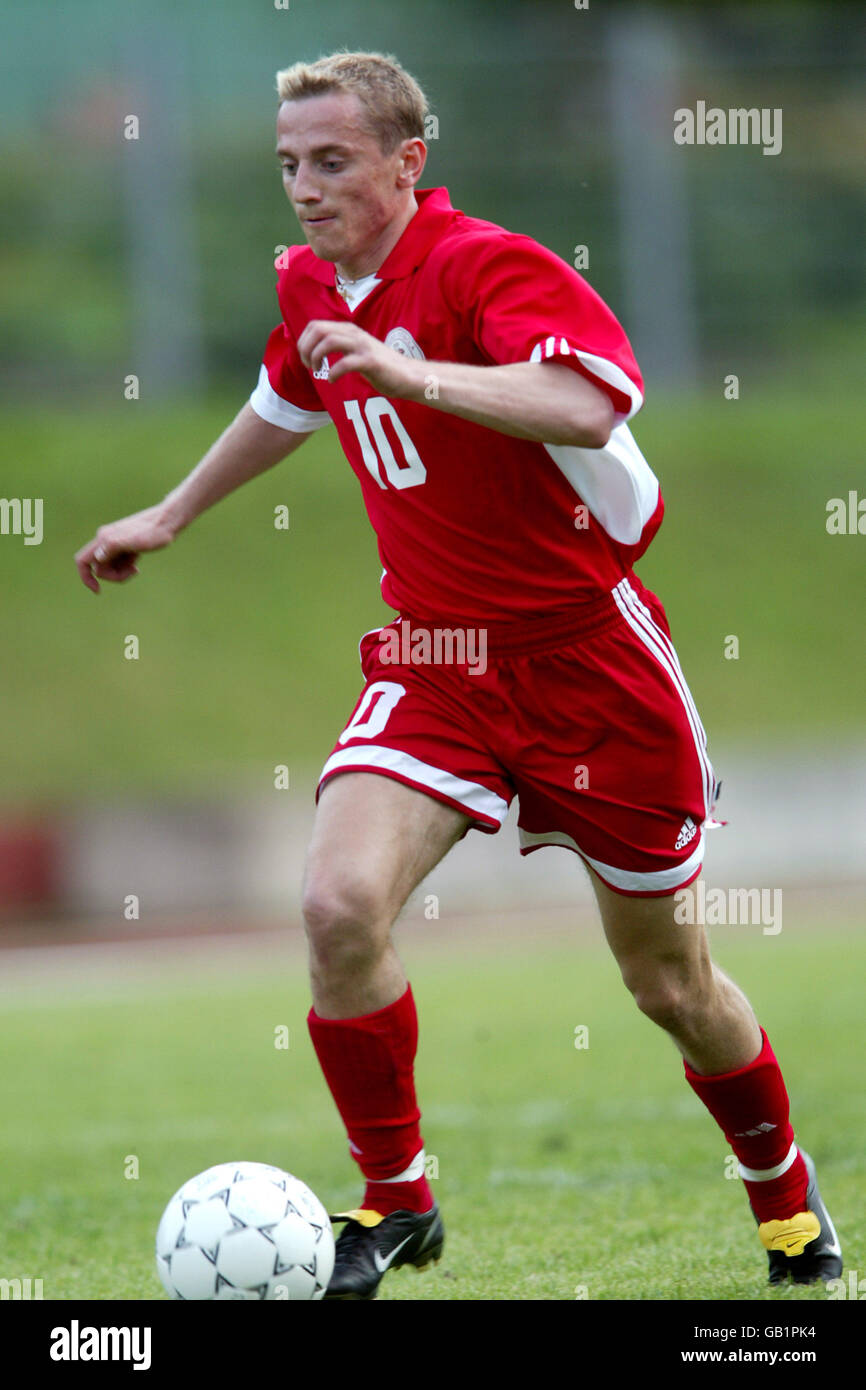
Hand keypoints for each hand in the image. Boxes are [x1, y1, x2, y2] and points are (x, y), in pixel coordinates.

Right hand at [75, 505, 176, 593]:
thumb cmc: (155, 532)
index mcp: (104, 538)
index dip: (86, 577)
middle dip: (114, 575)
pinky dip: (126, 566)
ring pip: (109, 566)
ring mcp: (113, 542)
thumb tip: (97, 557)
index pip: (82, 560)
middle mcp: (105, 539)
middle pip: (99, 568)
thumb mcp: (137, 542)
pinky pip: (117, 562)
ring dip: (121, 571)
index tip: (98, 590)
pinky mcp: (122, 545)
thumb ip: (114, 546)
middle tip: (134, 571)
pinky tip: (137, 559)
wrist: (168, 521)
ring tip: (136, 565)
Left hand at [297, 320, 421, 395]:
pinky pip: (345, 363)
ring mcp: (363, 346)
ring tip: (318, 371)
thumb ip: (341, 347)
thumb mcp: (357, 352)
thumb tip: (318, 351)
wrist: (409, 375)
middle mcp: (354, 334)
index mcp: (349, 330)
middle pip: (318, 330)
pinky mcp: (370, 361)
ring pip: (329, 341)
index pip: (315, 325)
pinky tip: (332, 380)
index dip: (304, 342)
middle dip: (306, 348)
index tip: (307, 359)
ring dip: (316, 357)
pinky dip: (333, 372)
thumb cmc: (382, 367)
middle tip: (309, 366)